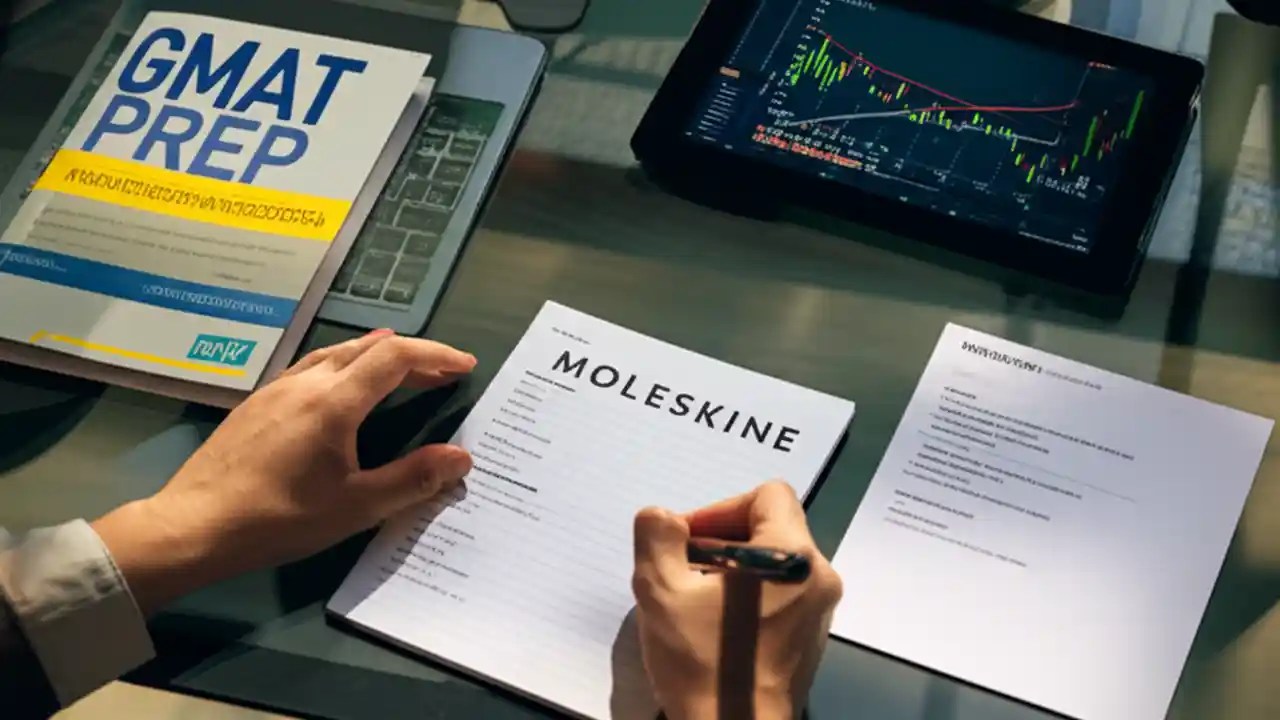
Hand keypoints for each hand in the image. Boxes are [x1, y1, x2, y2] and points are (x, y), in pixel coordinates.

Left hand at [93, 331, 476, 613]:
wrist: (194, 525)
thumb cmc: (279, 518)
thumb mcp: (355, 507)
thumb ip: (412, 480)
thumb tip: (462, 457)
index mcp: (335, 402)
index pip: (396, 357)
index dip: (436, 355)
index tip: (466, 365)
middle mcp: (306, 382)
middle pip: (368, 349)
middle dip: (412, 355)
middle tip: (443, 373)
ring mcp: (276, 389)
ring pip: (336, 354)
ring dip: (376, 355)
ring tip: (401, 369)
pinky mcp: (256, 403)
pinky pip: (310, 367)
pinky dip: (343, 365)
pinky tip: (341, 388)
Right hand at [632, 482, 841, 719]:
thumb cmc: (704, 662)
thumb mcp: (660, 591)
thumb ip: (657, 537)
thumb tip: (662, 517)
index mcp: (793, 556)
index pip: (768, 495)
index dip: (721, 508)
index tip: (688, 541)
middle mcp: (819, 577)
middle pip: (770, 528)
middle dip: (719, 541)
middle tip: (681, 570)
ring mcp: (819, 611)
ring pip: (773, 563)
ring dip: (730, 570)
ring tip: (692, 599)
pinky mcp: (810, 638)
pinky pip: (780, 595)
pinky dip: (747, 596)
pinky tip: (712, 625)